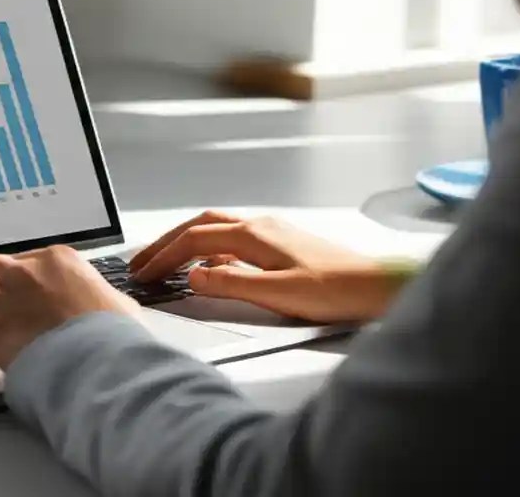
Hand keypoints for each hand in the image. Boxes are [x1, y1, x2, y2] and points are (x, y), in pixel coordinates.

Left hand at [0, 245, 138, 370]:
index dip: (21, 278)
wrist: (101, 362)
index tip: (25, 295)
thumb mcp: (119, 302)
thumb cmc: (118, 333)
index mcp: (57, 260)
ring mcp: (4, 303)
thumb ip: (100, 296)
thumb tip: (101, 305)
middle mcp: (24, 274)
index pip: (24, 259)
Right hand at [129, 211, 411, 322]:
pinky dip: (207, 246)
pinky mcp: (282, 243)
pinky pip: (231, 236)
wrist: (378, 287)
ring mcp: (271, 232)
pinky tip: (207, 264)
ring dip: (184, 242)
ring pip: (214, 228)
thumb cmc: (335, 291)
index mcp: (254, 234)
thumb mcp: (277, 293)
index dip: (163, 257)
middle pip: (198, 226)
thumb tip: (194, 276)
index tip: (142, 274)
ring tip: (164, 262)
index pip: (193, 241)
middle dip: (165, 244)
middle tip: (140, 264)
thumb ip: (231, 283)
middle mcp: (259, 226)